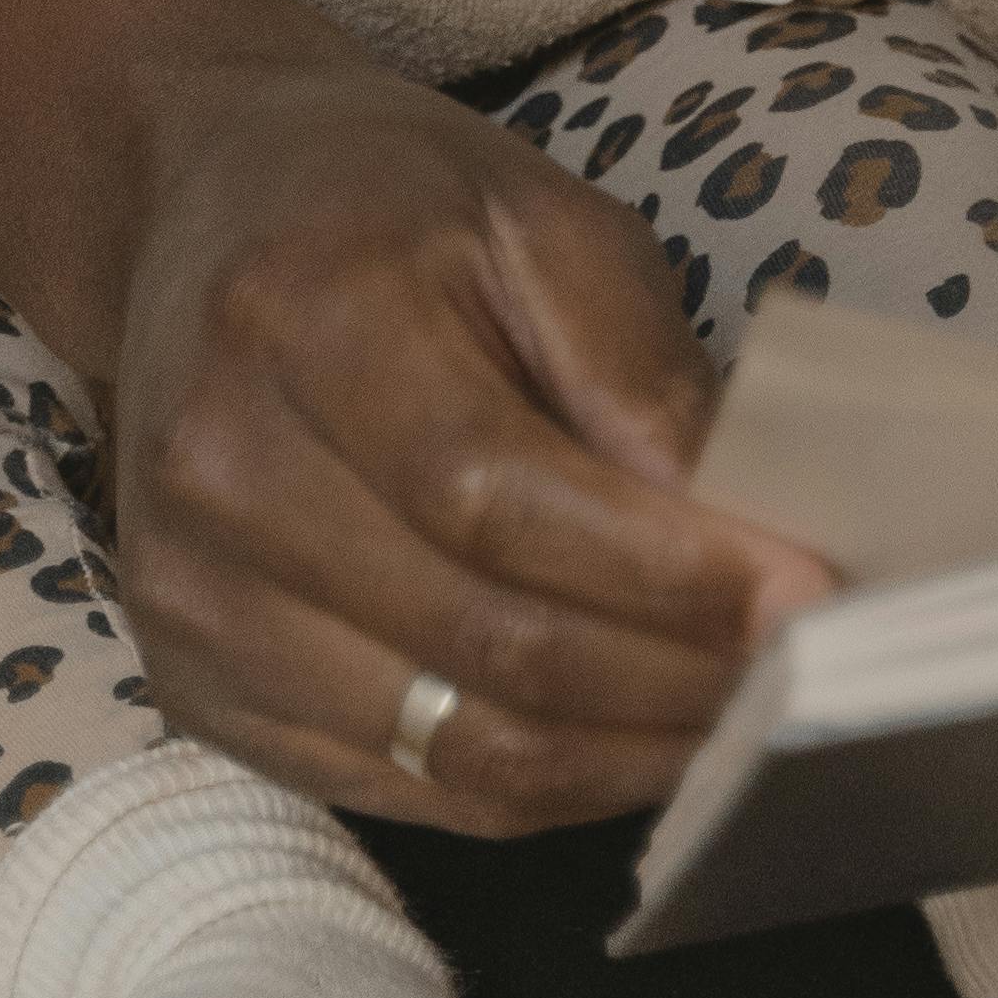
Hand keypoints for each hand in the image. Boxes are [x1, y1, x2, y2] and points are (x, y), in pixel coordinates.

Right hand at [105, 52, 833, 838]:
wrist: (202, 218)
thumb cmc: (397, 209)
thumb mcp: (543, 219)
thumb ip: (640, 374)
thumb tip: (747, 536)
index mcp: (311, 321)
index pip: (500, 502)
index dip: (665, 572)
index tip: (806, 594)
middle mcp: (222, 473)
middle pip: (483, 644)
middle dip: (673, 677)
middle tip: (802, 674)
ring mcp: (191, 598)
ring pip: (451, 746)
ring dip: (623, 755)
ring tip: (735, 715)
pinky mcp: (193, 687)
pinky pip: (400, 788)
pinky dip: (535, 784)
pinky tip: (624, 739)